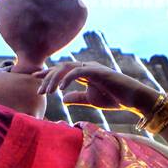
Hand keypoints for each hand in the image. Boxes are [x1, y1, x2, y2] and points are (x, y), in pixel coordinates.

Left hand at [34, 61, 159, 112]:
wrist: (133, 99)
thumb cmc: (114, 98)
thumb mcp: (91, 100)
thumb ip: (77, 98)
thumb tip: (64, 99)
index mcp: (83, 72)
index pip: (61, 70)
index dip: (47, 73)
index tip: (34, 78)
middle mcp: (86, 67)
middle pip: (61, 68)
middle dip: (48, 78)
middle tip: (40, 92)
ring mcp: (92, 67)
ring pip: (67, 68)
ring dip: (55, 79)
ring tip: (48, 92)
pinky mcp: (98, 72)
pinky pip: (79, 71)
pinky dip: (68, 79)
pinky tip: (61, 90)